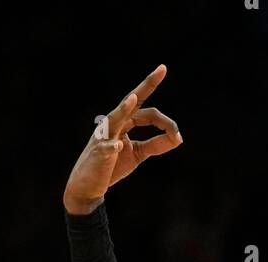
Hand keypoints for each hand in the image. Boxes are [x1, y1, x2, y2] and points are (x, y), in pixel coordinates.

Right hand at [63, 65, 181, 214]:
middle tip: (162, 69)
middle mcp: (113, 123)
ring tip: (133, 99)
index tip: (178, 136)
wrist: (88, 186)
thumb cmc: (112, 166)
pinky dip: (111, 147)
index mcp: (124, 122)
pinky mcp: (98, 155)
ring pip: (115, 119)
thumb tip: (178, 138)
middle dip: (147, 86)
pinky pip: (105, 149)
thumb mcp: (138, 153)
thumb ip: (156, 144)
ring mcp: (104, 137)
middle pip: (132, 103)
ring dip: (124, 110)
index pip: (147, 113)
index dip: (166, 123)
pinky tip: (117, 146)